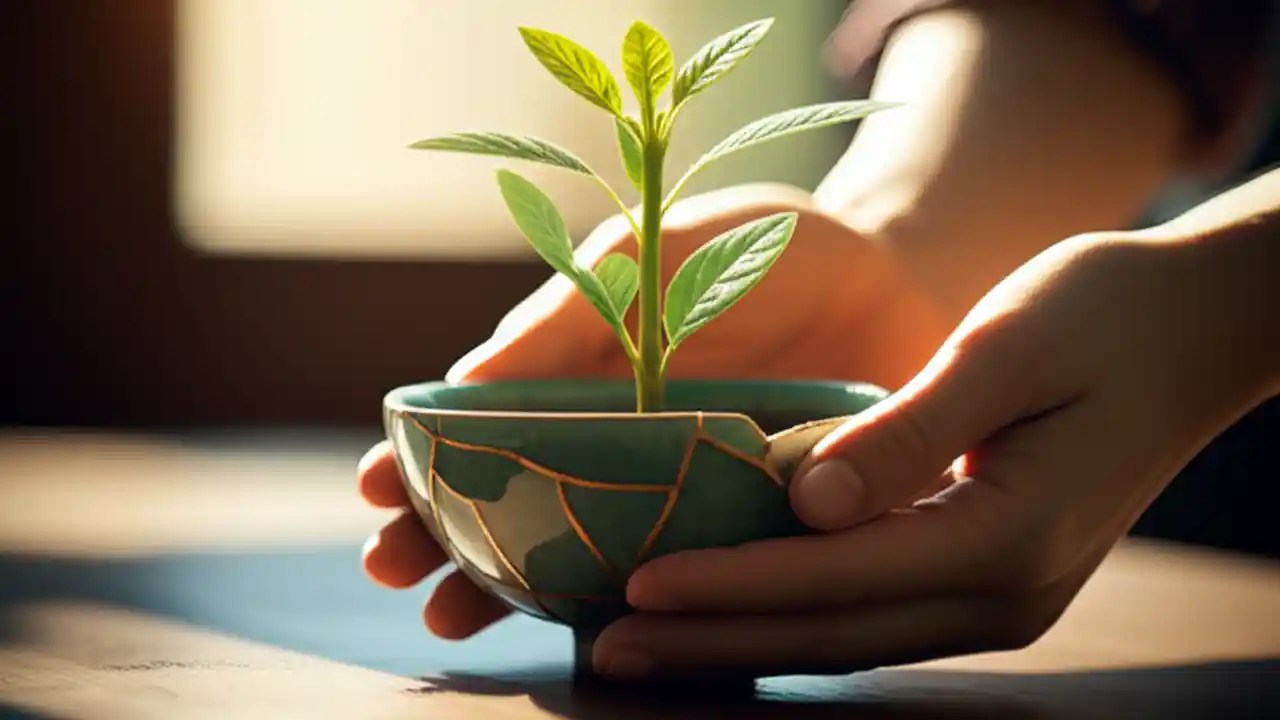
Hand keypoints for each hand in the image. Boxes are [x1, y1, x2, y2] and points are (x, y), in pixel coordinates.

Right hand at [359, 183, 952, 639]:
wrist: (898, 277)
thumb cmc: (767, 247)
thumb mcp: (659, 254)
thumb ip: (572, 311)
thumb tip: (466, 384)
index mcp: (585, 367)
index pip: (483, 421)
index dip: (424, 453)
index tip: (371, 492)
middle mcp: (618, 436)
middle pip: (511, 495)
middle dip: (443, 532)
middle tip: (392, 572)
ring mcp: (675, 485)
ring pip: (574, 547)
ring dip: (508, 583)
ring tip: (450, 618)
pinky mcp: (740, 523)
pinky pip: (673, 573)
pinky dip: (626, 605)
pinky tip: (580, 634)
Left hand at [590, 228, 1279, 678]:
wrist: (1189, 331)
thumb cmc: (1101, 316)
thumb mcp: (1007, 349)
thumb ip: (910, 432)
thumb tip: (807, 504)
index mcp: (1008, 536)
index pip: (837, 576)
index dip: (731, 584)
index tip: (636, 586)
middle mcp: (1003, 594)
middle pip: (829, 633)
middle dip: (712, 641)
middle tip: (605, 650)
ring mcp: (1000, 602)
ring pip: (845, 639)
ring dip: (740, 641)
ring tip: (642, 644)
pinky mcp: (988, 584)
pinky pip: (871, 617)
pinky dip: (790, 618)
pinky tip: (728, 610)